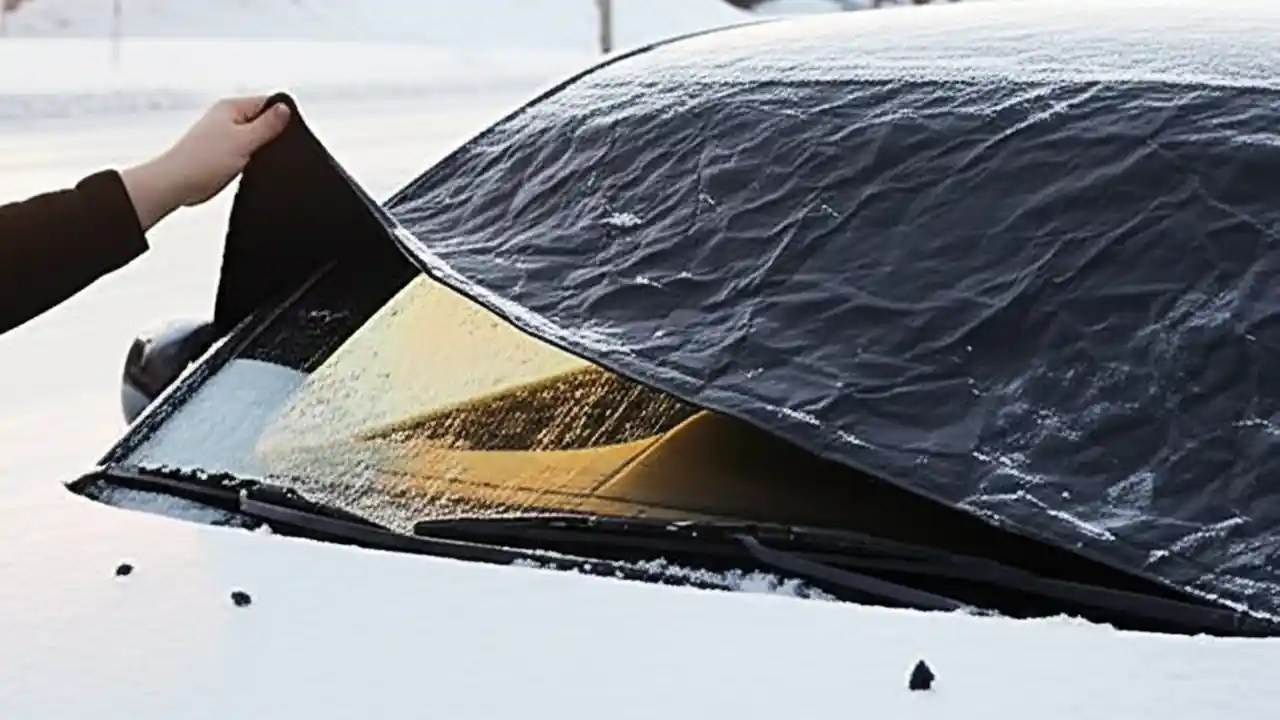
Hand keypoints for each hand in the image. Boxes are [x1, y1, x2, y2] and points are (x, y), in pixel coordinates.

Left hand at [120, 96, 290, 229]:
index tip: (288, 134)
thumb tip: (285, 108)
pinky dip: (250, 158)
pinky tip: (251, 167)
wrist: (176, 184)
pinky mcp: (221, 152)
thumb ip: (267, 125)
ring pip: (253, 137)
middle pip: (261, 120)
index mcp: (231, 107)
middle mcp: (226, 117)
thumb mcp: (244, 140)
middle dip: (271, 135)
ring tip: (259, 160)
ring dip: (260, 148)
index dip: (281, 116)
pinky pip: (244, 150)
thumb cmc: (202, 161)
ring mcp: (223, 135)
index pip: (267, 103)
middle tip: (274, 150)